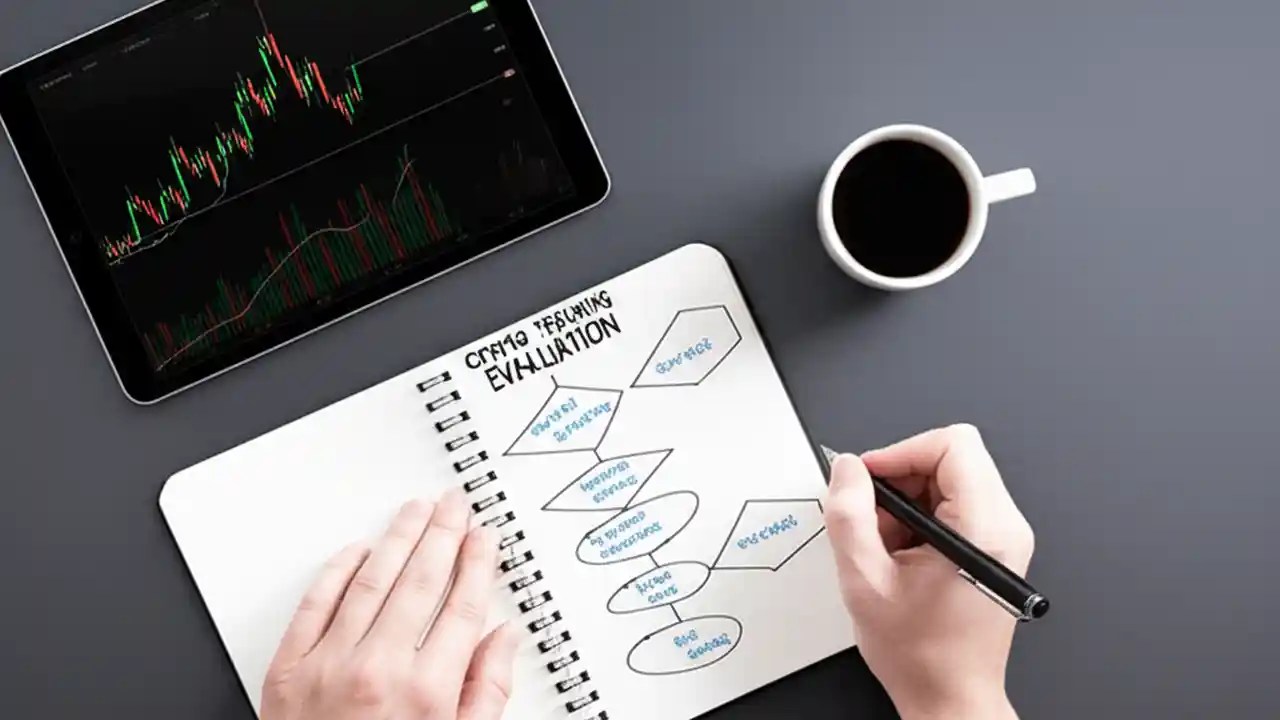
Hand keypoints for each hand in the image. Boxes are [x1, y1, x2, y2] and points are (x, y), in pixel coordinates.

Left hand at [261, 488, 521, 719]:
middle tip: (453, 505)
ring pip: (369, 581)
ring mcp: (328, 667)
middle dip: (441, 533)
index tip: (484, 539)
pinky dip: (337, 571)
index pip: (462, 605)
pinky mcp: (286, 672)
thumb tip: (502, 641)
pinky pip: (315, 604)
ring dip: (396, 538)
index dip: (477, 563)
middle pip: (420, 580)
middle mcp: (378, 671)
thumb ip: (486, 693)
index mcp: (427, 693)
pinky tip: (358, 550)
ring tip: (413, 511)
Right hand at [824, 425, 1034, 719]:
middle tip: (870, 517)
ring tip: (884, 547)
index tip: (868, 477)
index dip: (901, 451)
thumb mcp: (865, 580)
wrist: (951, 696)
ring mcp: (1003, 536)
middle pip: (951, 458)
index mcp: (985, 529)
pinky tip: (899, 556)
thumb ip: (849, 514)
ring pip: (949, 479)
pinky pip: (953, 504)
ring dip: (906, 502)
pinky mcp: (993, 546)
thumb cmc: (921, 655)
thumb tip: (846, 469)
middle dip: (900, 479)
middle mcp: (1005, 526)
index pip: (953, 444)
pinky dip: (918, 519)